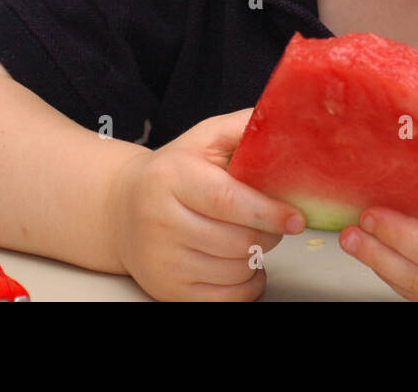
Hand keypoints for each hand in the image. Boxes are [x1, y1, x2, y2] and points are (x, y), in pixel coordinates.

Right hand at [105, 108, 305, 300]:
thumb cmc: (174, 171)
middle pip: (235, 240)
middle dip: (268, 233)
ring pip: (233, 271)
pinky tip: (245, 264)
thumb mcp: (205, 137)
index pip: (226, 200)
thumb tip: (287, 119)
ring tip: (254, 237)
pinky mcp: (167, 289)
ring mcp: (161, 260)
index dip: (266, 211)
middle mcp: (159, 221)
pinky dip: (246, 284)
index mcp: (171, 178)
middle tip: (274, 222)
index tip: (295, 217)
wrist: (122, 208)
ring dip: (258, 257)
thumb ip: (244, 127)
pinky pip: (224, 299)